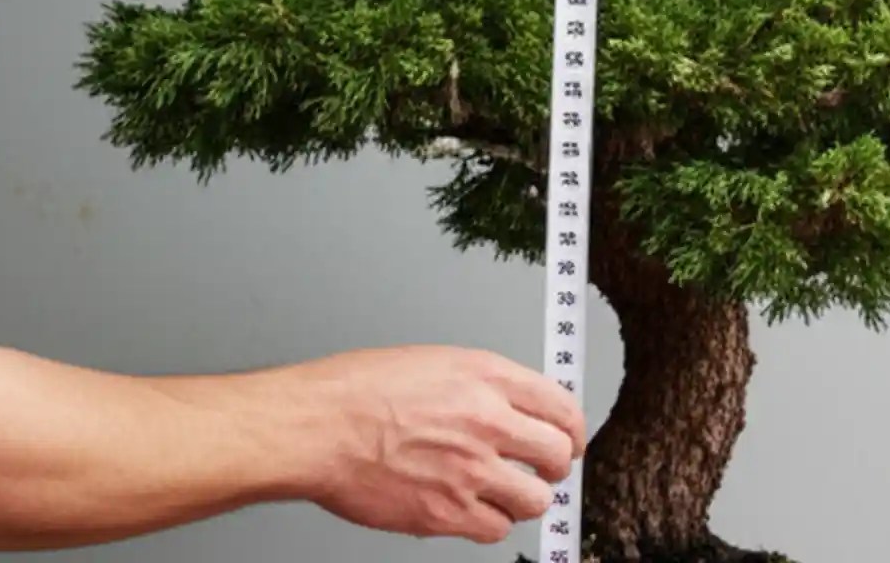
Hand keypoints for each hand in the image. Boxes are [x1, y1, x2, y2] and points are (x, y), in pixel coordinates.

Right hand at [287, 345, 585, 543]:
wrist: (317, 426)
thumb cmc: (356, 390)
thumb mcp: (432, 362)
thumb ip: (480, 384)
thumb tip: (511, 406)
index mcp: (485, 376)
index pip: (561, 405)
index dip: (572, 428)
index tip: (570, 439)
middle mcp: (486, 421)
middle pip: (558, 454)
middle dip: (557, 466)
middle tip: (545, 471)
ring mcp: (469, 470)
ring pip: (535, 499)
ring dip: (526, 498)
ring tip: (506, 493)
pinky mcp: (447, 512)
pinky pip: (495, 529)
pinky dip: (490, 523)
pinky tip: (474, 510)